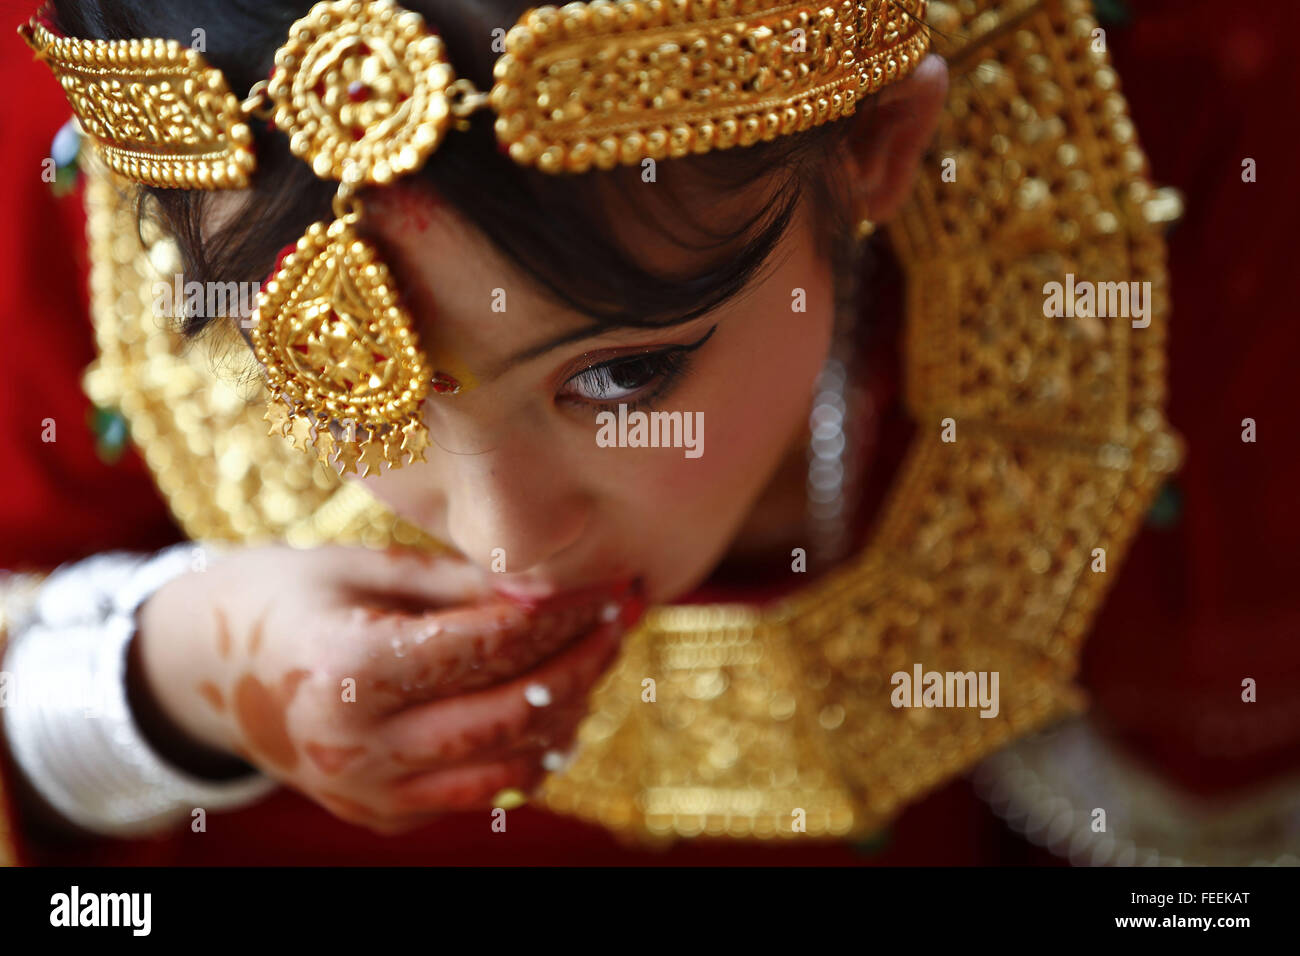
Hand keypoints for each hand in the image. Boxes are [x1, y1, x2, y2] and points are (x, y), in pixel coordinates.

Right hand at [134, 545, 641, 833]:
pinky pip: (481, 790)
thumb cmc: (292, 596)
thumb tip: (553, 588)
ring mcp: (366, 792)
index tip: (610, 583)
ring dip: (567, 709)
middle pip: (510, 710)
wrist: (207, 671)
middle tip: (623, 616)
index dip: (561, 612)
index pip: (486, 644)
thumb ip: (460, 584)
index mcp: (344, 666)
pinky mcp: (381, 815)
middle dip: (583, 659)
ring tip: (597, 654)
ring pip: (508, 763)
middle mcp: (353, 744)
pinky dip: (527, 749)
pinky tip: (551, 701)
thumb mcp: (364, 567)